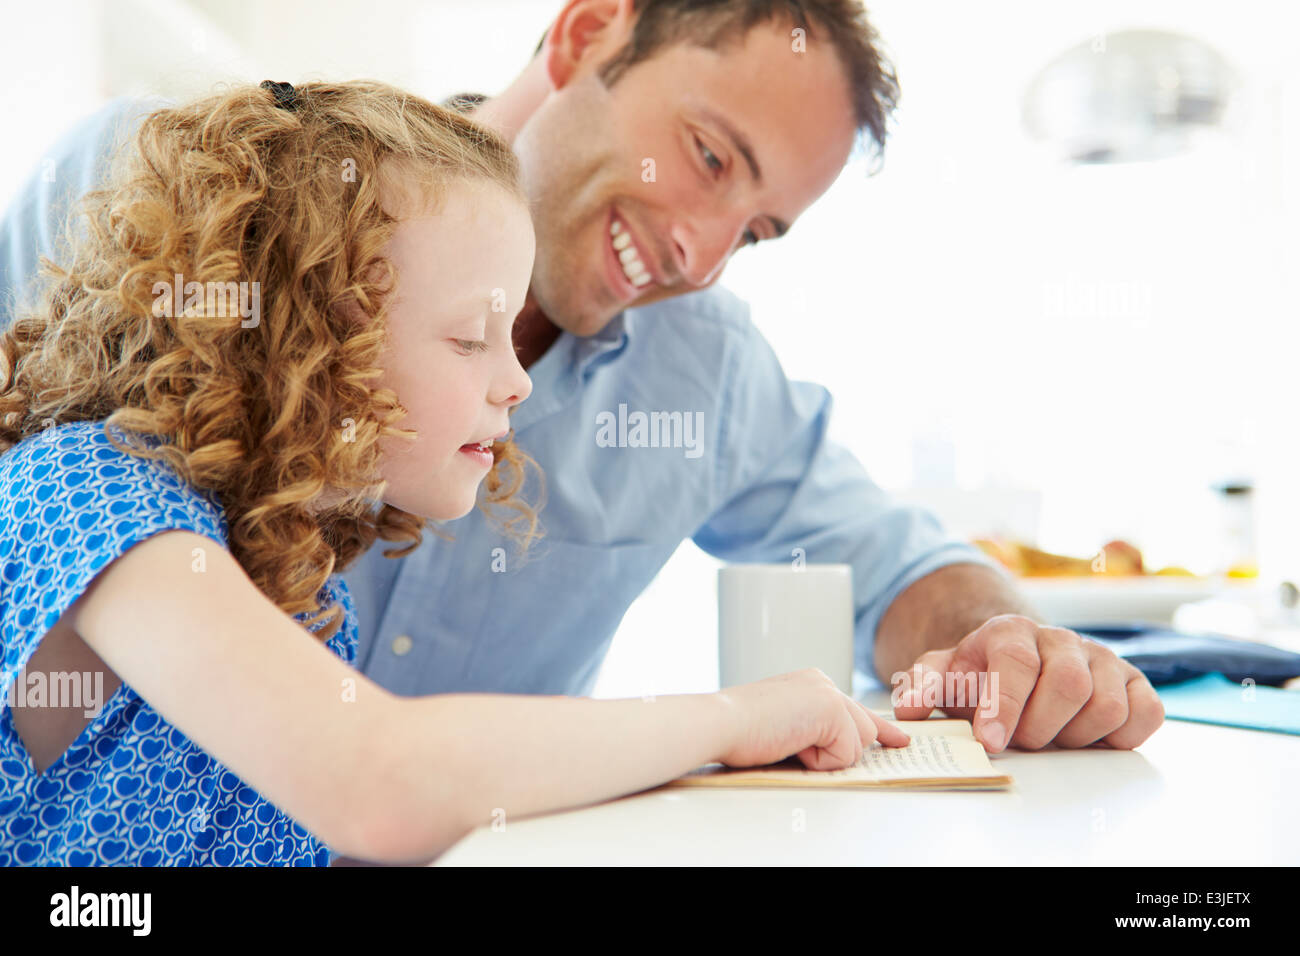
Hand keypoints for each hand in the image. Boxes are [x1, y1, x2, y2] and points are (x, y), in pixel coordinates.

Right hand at [717, 668, 909, 770]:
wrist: (720, 723)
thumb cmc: (739, 731)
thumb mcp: (785, 724)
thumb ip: (814, 729)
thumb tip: (840, 749)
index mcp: (811, 683)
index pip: (855, 709)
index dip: (879, 729)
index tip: (898, 739)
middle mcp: (823, 682)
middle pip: (864, 730)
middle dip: (843, 751)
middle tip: (816, 749)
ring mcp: (829, 693)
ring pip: (858, 744)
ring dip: (825, 757)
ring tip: (788, 744)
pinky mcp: (832, 709)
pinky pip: (845, 754)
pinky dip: (819, 761)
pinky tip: (791, 745)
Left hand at [890, 614, 1163, 752]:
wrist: (1016, 665)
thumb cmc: (981, 675)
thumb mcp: (944, 675)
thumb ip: (922, 686)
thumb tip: (908, 710)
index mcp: (1011, 631)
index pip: (1017, 662)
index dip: (1005, 705)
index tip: (990, 741)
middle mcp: (1061, 639)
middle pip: (1068, 685)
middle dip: (1040, 727)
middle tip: (1021, 739)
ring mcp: (1102, 659)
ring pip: (1107, 705)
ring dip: (1075, 736)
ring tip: (1051, 734)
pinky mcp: (1135, 683)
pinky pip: (1146, 713)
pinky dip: (1122, 736)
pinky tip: (1089, 736)